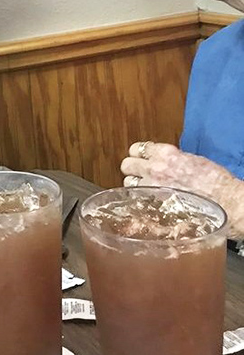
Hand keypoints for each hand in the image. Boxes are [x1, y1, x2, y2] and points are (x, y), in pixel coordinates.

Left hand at [121, 141, 235, 199]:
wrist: (228, 202)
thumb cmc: (216, 181)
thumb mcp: (191, 160)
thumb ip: (171, 160)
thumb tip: (162, 163)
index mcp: (165, 153)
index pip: (136, 148)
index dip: (138, 155)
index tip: (141, 160)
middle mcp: (155, 168)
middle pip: (126, 165)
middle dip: (132, 170)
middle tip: (139, 175)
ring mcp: (153, 188)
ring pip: (128, 184)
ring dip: (135, 187)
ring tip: (145, 191)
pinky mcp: (156, 206)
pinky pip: (137, 202)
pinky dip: (141, 203)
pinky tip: (149, 204)